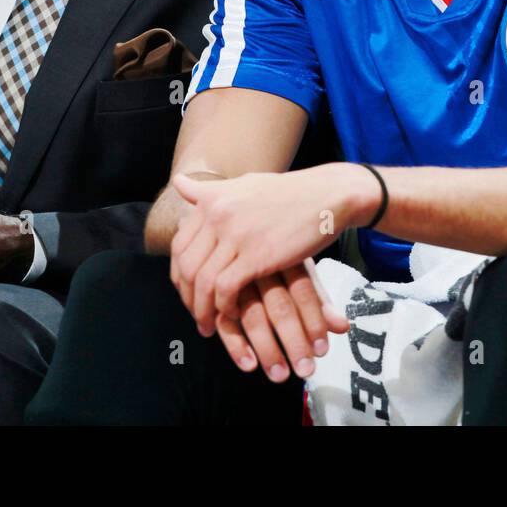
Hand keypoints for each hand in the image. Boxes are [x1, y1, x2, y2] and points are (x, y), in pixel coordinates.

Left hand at [170, 163, 376, 329]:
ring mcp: (236, 234)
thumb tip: (178, 181)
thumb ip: (210, 191)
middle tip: (197, 315)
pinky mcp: (257, 254)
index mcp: (212, 200)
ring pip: (203, 280)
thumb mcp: (245, 184)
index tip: (188, 294)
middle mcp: (218, 214)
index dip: (179, 276)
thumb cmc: (290, 193)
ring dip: (203, 309)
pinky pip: (226, 288)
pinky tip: (233, 314)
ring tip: (210, 324)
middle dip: (188, 297)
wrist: (329, 194)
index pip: (179, 246)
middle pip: (186, 266)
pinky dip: (224, 306)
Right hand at [212, 263, 348, 381]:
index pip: (303, 290)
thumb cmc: (272, 251)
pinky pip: (223, 320)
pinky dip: (235, 344)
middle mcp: (260, 265)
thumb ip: (318, 298)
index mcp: (284, 255)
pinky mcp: (213, 292)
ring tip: (280, 375)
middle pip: (279, 306)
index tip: (322, 351)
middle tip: (306, 370)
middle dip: (294, 342)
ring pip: (250, 315)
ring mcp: (235, 278)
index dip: (313, 320)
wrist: (234, 227)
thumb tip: (343, 327)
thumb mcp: (297, 266)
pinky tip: (249, 364)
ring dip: (266, 348)